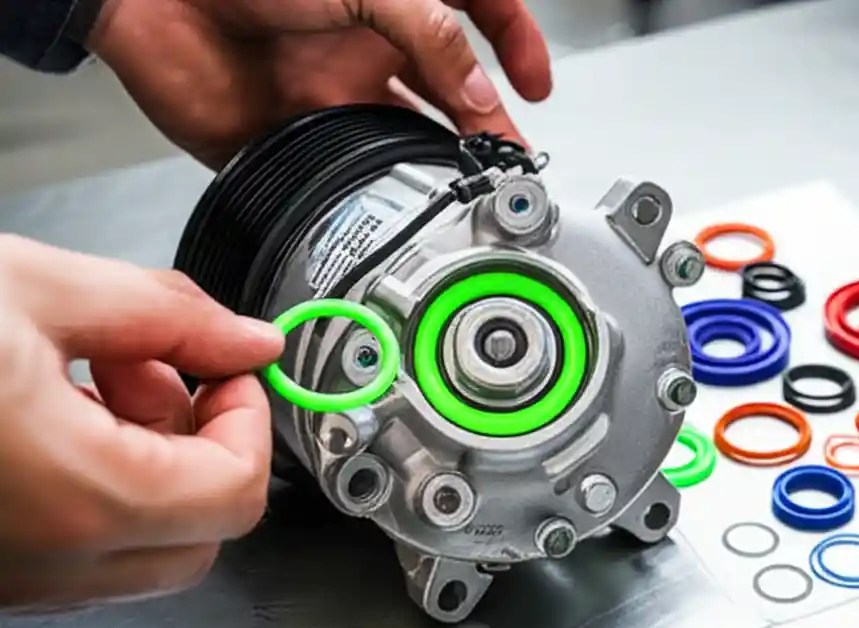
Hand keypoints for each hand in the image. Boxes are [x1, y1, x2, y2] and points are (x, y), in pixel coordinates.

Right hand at [0, 235, 283, 612]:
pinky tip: (48, 411)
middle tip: (155, 370)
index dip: (250, 415)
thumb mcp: (30, 289)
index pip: (239, 489)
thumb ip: (162, 312)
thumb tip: (247, 338)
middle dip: (202, 441)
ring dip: (146, 460)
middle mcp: (49, 563)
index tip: (229, 366)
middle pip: (203, 530)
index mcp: (81, 498)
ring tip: (87, 377)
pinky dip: (94, 485)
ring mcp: (14, 579)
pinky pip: (80, 548)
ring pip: (142, 545)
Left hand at [87, 0, 552, 167]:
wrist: (149, 1)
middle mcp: (372, 47)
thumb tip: (481, 96)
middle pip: (452, 91)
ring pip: (409, 140)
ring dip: (442, 165)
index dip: (517, 44)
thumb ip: (434, 40)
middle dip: (489, 125)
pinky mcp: (298, 138)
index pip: (480, 15)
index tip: (537, 84)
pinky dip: (380, 193)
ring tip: (470, 191)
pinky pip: (351, 174)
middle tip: (511, 162)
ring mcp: (336, 94)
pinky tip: (402, 202)